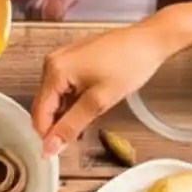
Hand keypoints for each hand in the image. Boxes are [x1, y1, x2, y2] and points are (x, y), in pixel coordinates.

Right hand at [32, 21, 177, 154]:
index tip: (57, 151)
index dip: (47, 135)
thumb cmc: (131, 62)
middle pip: (44, 106)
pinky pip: (63, 87)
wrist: (151, 40)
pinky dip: (72, 100)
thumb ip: (71, 126)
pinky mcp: (71, 59)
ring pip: (54, 98)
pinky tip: (89, 103)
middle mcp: (53, 62)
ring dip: (66, 112)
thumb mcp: (100, 101)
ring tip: (90, 115)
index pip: (40, 113)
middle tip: (78, 134)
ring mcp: (62, 59)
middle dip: (57, 123)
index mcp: (55, 70)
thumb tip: (51, 146)